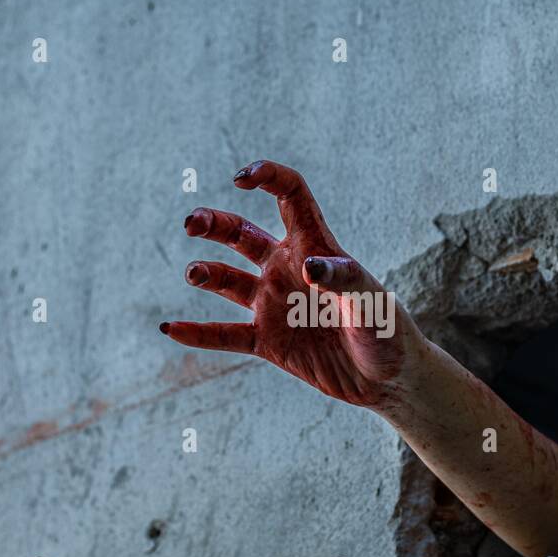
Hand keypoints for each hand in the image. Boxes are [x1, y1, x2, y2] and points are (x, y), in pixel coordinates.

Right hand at [160, 160, 423, 407]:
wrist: (388, 378)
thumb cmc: (387, 330)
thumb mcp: (370, 301)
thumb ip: (341, 279)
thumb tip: (309, 265)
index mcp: (316, 247)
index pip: (289, 197)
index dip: (267, 178)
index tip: (241, 178)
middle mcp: (288, 269)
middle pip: (242, 234)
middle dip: (214, 224)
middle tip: (191, 224)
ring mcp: (274, 305)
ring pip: (227, 280)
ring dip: (205, 273)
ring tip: (193, 274)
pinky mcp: (268, 341)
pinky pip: (225, 335)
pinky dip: (197, 333)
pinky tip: (170, 328)